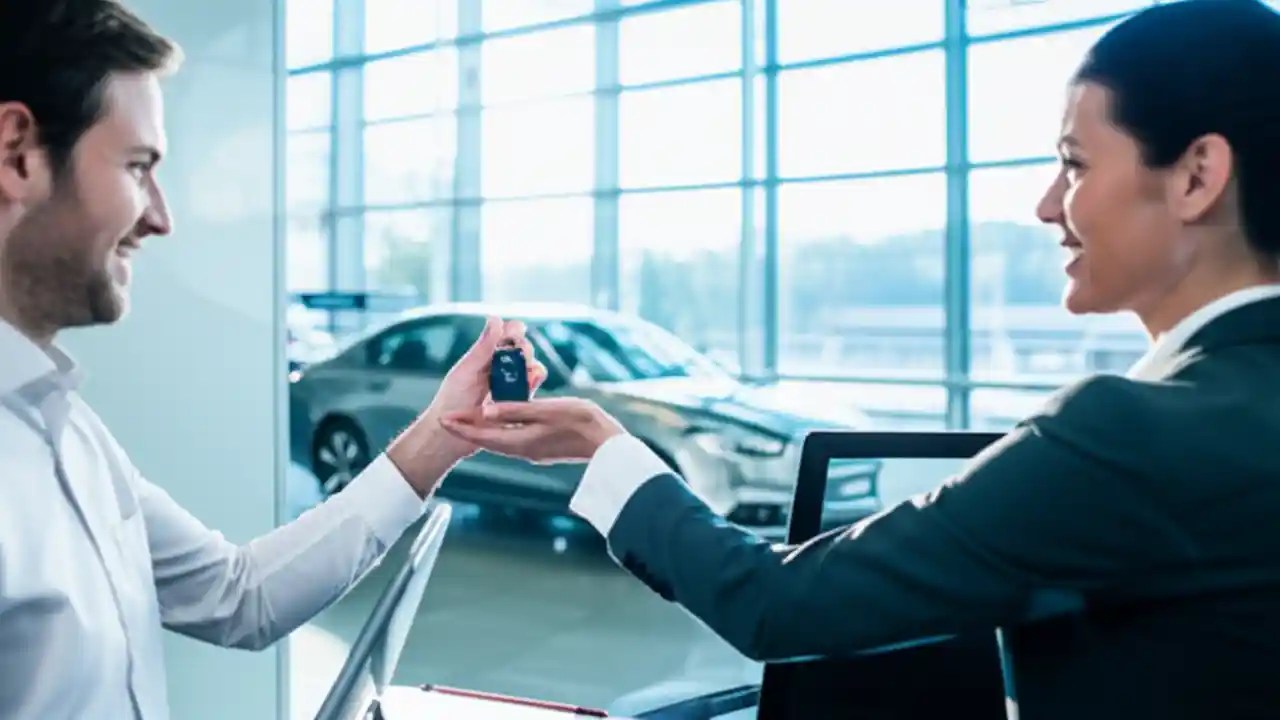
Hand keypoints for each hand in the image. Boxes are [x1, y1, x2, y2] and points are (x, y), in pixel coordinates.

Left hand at [388, 316, 546, 494]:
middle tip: (521, 351)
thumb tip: (496, 319)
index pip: (503, 336)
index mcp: (483, 358)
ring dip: (531, 363)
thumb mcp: (467, 370)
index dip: (513, 330)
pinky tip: (534, 377)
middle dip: (524, 347)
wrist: (451, 435)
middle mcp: (497, 369)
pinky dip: (535, 379)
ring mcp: (507, 386)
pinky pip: (531, 387)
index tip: (517, 329)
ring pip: (528, 368)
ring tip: (528, 366)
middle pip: (519, 351)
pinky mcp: (515, 402)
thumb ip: (483, 347)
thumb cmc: (452, 401)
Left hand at [438, 397, 626, 464]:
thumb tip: (486, 411)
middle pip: (487, 439)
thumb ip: (515, 410)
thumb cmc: (581, 423)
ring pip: (500, 438)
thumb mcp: (546, 411)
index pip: (482, 436)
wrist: (607, 443)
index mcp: (521, 442)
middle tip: (450, 416)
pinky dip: (502, 427)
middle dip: (468, 428)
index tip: (442, 419)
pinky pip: (514, 437)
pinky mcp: (542, 447)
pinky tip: (501, 418)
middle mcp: (523, 449)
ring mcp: (533, 450)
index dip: (461, 427)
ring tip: (469, 415)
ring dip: (484, 428)